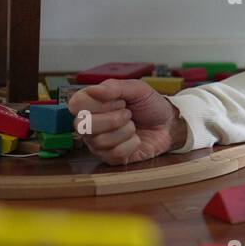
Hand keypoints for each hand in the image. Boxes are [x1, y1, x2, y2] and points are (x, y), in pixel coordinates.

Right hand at [68, 79, 185, 164]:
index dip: (98, 103)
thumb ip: (115, 87)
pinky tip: (135, 139)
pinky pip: (114, 154)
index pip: (76, 104)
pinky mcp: (111, 158)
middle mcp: (89, 124)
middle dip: (113, 118)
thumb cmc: (150, 105)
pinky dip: (131, 144)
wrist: (169, 124)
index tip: (119, 100)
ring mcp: (98, 143)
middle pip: (82, 125)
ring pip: (99, 141)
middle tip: (128, 113)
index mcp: (91, 104)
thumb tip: (93, 90)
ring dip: (125, 131)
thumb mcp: (137, 89)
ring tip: (133, 125)